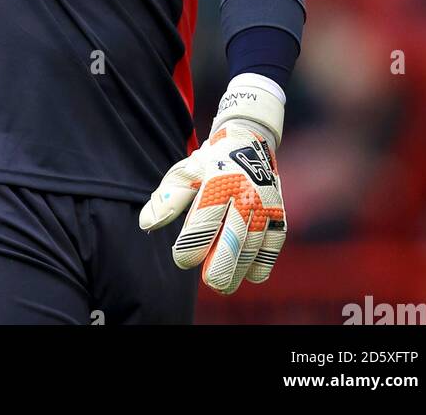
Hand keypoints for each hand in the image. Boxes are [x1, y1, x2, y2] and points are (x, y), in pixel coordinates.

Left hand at [139, 76, 286, 294]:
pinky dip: (261, 263)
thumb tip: (146, 224)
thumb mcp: (186, 173)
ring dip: (239, 269)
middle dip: (221, 264)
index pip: (204, 219)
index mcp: (218, 181)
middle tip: (209, 281)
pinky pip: (271, 245)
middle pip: (234, 237)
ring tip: (222, 283)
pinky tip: (247, 272)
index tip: (181, 259)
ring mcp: (265, 205)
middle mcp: (245, 193)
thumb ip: (168, 199)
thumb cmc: (210, 163)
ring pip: (253, 246)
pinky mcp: (278, 214)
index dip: (192, 244)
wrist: (248, 142)